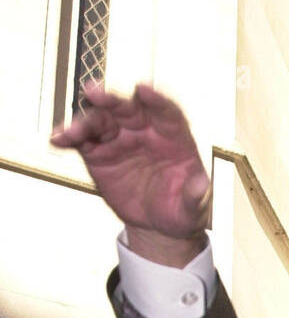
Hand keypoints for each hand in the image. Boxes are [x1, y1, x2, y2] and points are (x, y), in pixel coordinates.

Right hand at [50, 83, 210, 264]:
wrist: (159, 225)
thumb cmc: (182, 209)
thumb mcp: (194, 208)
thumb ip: (196, 195)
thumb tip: (201, 186)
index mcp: (174, 136)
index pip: (165, 111)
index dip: (155, 100)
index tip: (142, 91)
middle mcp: (145, 130)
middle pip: (128, 108)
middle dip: (111, 99)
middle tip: (94, 93)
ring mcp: (120, 139)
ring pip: (101, 120)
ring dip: (85, 120)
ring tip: (71, 130)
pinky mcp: (99, 152)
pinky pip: (83, 140)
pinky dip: (70, 137)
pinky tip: (58, 139)